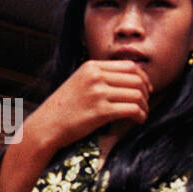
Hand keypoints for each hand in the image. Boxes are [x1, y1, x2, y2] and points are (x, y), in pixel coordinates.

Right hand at [19, 59, 150, 152]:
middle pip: (136, 79)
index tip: (146, 89)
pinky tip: (138, 120)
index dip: (143, 78)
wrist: (46, 126)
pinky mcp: (100, 111)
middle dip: (146, 92)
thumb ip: (99, 77)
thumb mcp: (79, 82)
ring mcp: (98, 93)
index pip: (129, 66)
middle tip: (146, 103)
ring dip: (144, 106)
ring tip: (142, 114)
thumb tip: (129, 78)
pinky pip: (131, 109)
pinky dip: (140, 115)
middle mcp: (95, 76)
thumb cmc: (63, 108)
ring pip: (136, 94)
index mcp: (91, 67)